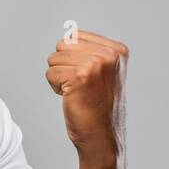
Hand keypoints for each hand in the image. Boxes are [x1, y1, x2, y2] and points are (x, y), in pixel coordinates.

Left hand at [45, 29, 127, 163]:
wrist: (100, 135)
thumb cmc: (97, 106)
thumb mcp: (102, 71)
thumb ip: (90, 50)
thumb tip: (69, 33)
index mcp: (117, 50)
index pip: (75, 36)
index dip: (73, 58)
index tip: (88, 78)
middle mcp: (109, 54)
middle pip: (63, 45)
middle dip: (64, 66)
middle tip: (81, 86)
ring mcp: (95, 64)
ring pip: (54, 58)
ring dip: (59, 77)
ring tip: (77, 91)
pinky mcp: (80, 76)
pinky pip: (50, 72)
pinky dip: (55, 87)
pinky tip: (71, 97)